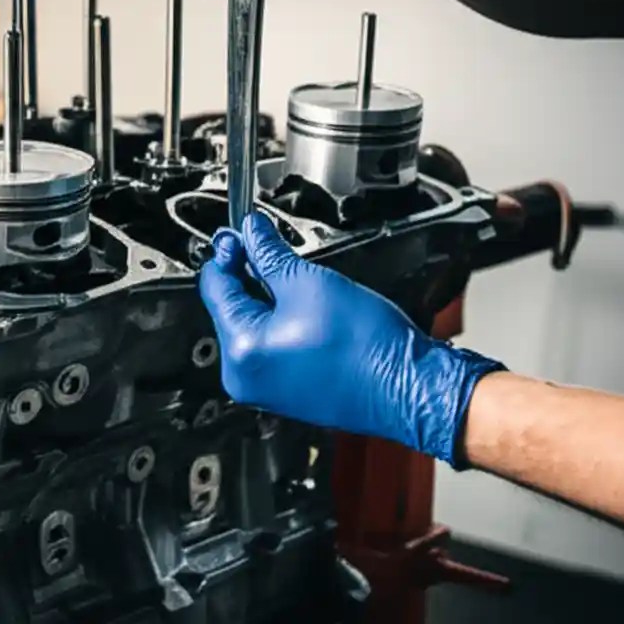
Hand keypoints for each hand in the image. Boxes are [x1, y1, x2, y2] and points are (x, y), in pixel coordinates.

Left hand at [198, 213, 503, 465]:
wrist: (409, 387)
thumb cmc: (367, 346)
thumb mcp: (309, 283)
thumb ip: (269, 254)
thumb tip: (250, 232)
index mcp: (242, 350)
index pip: (214, 287)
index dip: (228, 252)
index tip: (241, 232)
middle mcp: (244, 376)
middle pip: (229, 308)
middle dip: (248, 275)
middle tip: (268, 248)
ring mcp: (264, 388)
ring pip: (251, 326)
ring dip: (266, 298)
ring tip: (296, 281)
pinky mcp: (286, 391)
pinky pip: (270, 347)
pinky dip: (280, 323)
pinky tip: (305, 310)